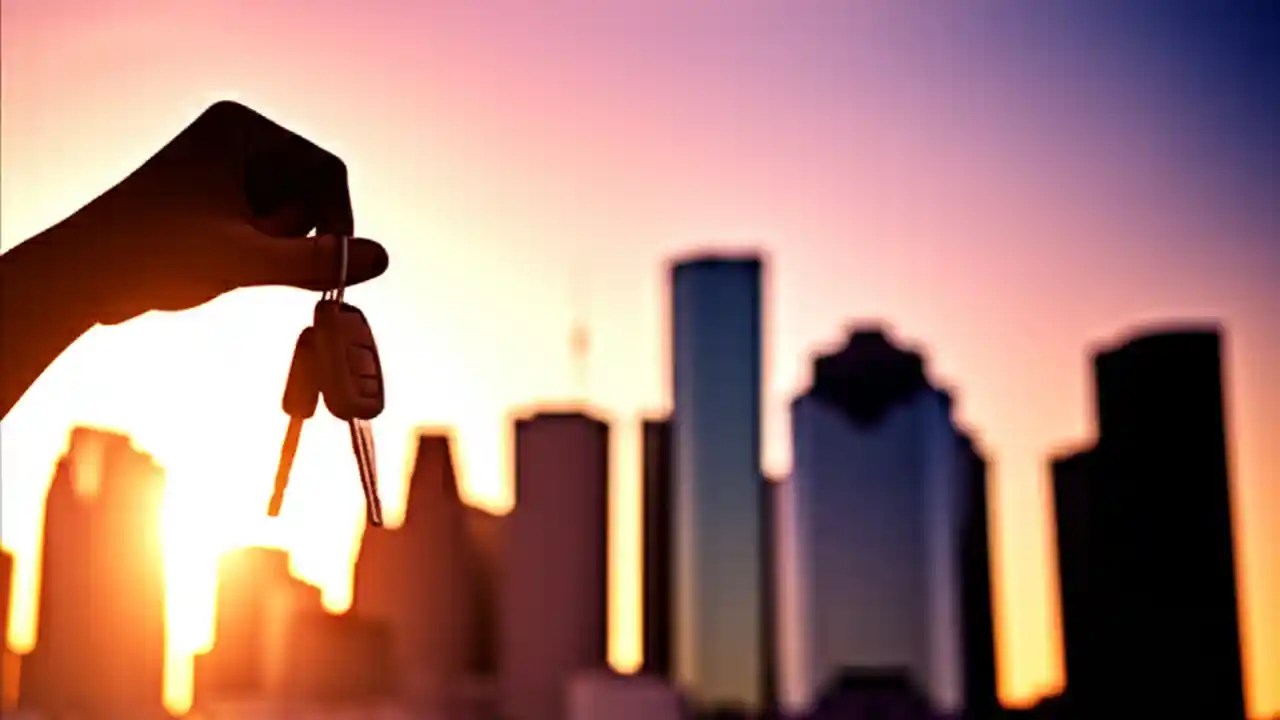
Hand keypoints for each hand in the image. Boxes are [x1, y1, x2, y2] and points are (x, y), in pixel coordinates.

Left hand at [68, 100, 387, 324]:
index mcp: (241, 128)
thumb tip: (382, 259)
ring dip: (273, 248)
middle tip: (254, 258)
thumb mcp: (244, 259)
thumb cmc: (154, 254)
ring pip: (291, 216)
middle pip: (310, 193)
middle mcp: (236, 139)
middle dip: (292, 235)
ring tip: (226, 261)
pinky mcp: (218, 200)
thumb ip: (315, 260)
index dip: (338, 220)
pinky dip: (257, 253)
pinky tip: (217, 262)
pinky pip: (268, 228)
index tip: (333, 264)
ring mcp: (227, 169)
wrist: (84, 277)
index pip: (326, 170)